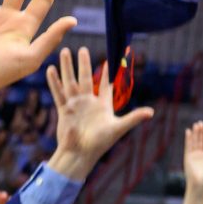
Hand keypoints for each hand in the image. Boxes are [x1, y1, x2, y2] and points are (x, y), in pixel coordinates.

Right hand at [45, 46, 153, 180]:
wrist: (80, 154)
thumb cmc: (100, 144)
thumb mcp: (118, 128)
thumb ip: (134, 118)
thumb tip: (152, 112)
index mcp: (102, 105)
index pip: (106, 85)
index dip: (107, 74)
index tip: (109, 61)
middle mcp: (88, 102)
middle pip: (85, 78)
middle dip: (84, 63)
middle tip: (82, 48)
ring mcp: (75, 104)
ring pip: (70, 81)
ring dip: (67, 67)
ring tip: (64, 51)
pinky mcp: (64, 109)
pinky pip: (58, 92)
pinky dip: (54, 81)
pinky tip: (51, 69)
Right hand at [184, 122, 202, 194]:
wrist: (201, 184)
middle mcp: (199, 155)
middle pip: (200, 141)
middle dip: (200, 132)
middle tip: (200, 122)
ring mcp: (193, 156)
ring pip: (194, 142)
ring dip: (195, 133)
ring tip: (196, 124)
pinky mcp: (187, 157)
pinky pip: (188, 146)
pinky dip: (188, 139)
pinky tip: (188, 131)